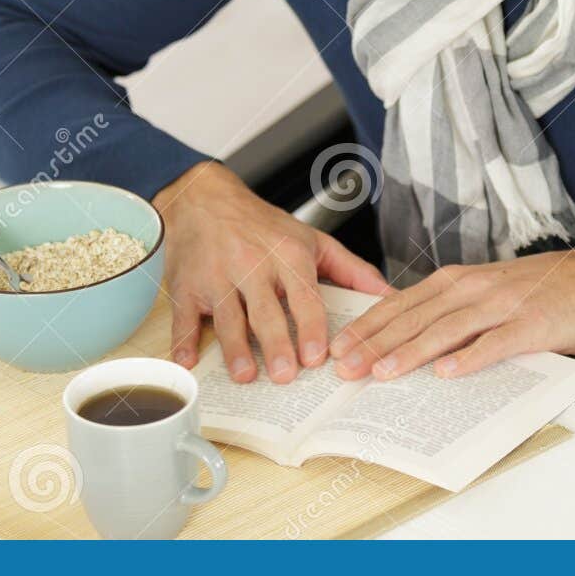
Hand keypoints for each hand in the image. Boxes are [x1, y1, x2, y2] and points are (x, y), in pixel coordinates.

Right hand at [156, 161, 388, 383]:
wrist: (206, 199)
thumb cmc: (264, 227)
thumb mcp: (313, 240)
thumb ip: (353, 270)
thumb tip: (391, 297)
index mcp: (287, 255)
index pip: (303, 295)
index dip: (311, 325)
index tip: (318, 354)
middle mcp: (252, 265)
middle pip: (265, 310)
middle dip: (276, 342)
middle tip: (285, 374)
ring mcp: (217, 276)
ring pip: (226, 316)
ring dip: (234, 348)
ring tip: (246, 376)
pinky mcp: (187, 287)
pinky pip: (184, 317)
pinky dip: (183, 341)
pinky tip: (187, 364)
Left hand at [328, 249, 574, 380]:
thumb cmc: (540, 291)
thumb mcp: (486, 293)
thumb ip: (451, 313)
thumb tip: (406, 343)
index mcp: (458, 281)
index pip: (401, 303)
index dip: (368, 325)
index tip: (338, 346)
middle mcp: (474, 288)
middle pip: (415, 317)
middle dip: (375, 343)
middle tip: (344, 367)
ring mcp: (502, 305)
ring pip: (447, 329)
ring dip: (411, 351)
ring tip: (382, 372)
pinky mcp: (531, 324)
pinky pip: (496, 343)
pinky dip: (471, 357)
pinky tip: (448, 373)